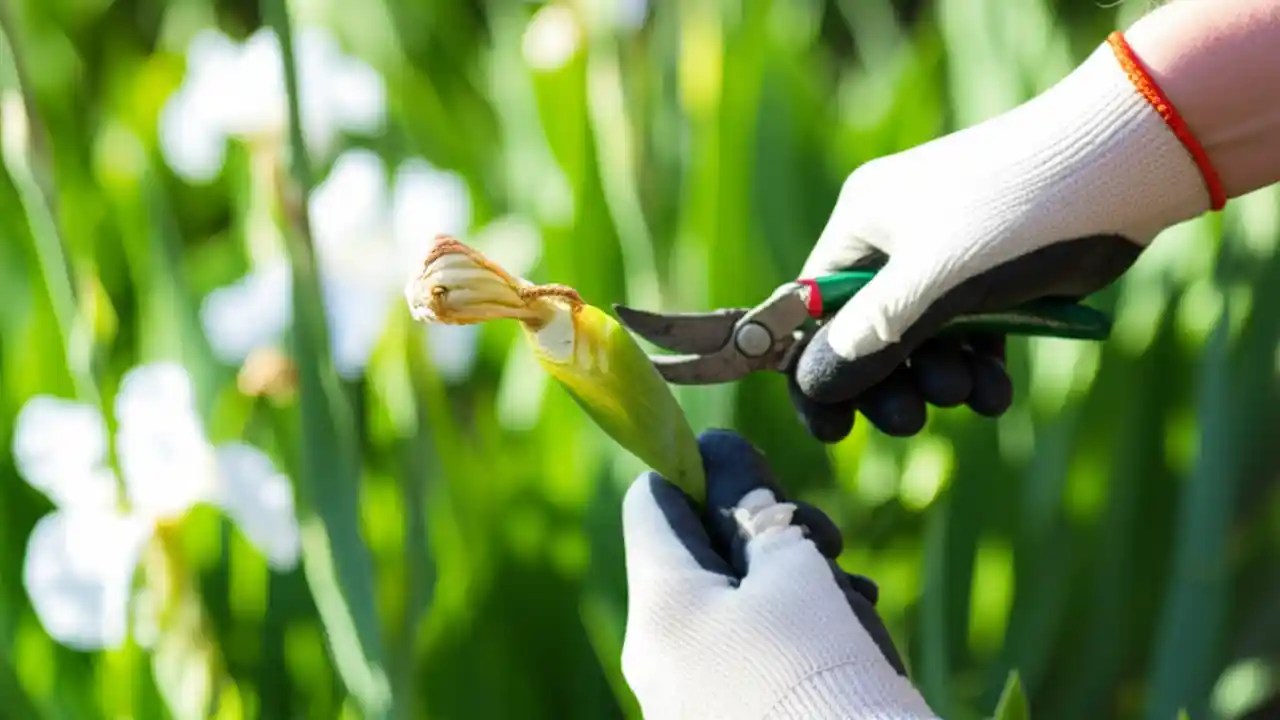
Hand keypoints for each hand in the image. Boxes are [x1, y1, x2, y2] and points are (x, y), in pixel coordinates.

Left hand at [621, 430, 935, 718]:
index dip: (702, 473)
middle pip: (700, 555)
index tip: (765, 481)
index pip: (653, 501)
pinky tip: (850, 642)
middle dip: (768, 536)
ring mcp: (690, 702)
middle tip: (829, 546)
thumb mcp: (793, 572)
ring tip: (853, 603)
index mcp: (659, 608)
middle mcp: (658, 658)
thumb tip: (716, 449)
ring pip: (736, 607)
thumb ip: (750, 506)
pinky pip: (751, 660)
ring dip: (797, 586)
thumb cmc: (821, 675)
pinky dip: (798, 638)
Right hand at [789, 38, 1213, 441]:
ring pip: (921, 338)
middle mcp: (895, 234)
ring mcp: (946, 252)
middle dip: (889, 381)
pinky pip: (966, 333)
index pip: (812, 309)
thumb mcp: (934, 282)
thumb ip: (870, 335)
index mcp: (862, 220)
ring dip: (940, 379)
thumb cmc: (1019, 211)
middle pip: (866, 330)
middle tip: (910, 422)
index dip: (816, 371)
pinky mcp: (993, 270)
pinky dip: (977, 366)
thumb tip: (811, 384)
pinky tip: (996, 394)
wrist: (1129, 160)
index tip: (835, 430)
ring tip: (973, 398)